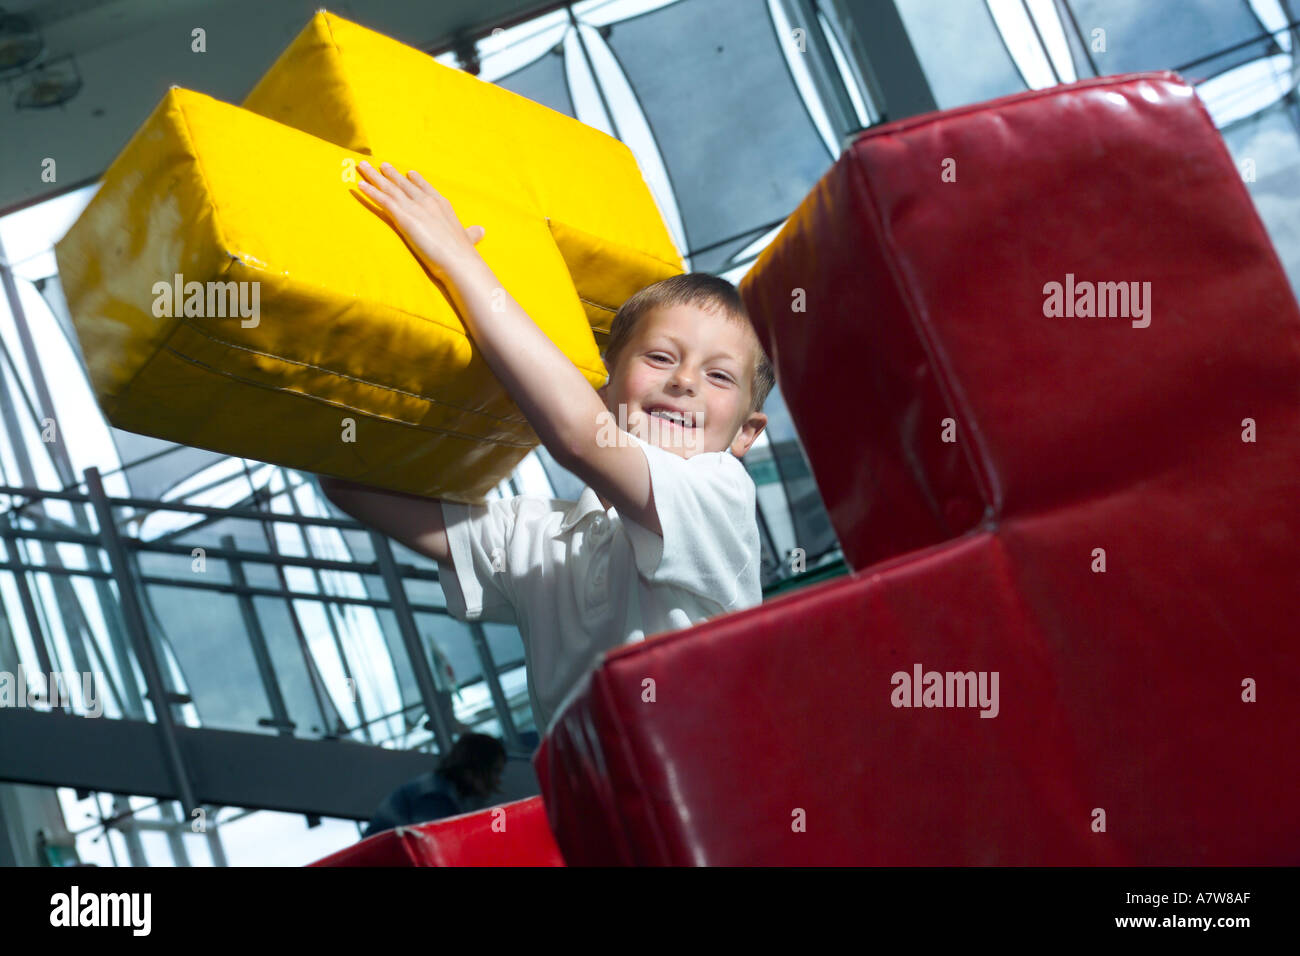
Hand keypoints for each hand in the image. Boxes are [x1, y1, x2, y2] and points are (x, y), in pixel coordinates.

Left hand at [355, 160, 485, 280]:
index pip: (426, 188)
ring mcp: (414, 207)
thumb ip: (472, 233)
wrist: (458, 260)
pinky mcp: (403, 217)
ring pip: (390, 188)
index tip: (408, 173)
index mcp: (442, 205)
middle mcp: (427, 201)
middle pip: (404, 184)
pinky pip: (383, 200)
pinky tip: (359, 185)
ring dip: (374, 176)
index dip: (416, 181)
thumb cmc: (463, 253)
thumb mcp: (469, 238)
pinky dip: (370, 191)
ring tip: (363, 167)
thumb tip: (481, 230)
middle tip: (381, 165)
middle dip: (391, 174)